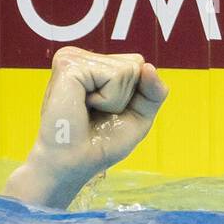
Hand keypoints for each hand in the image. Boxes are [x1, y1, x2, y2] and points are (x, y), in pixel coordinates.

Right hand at [5, 47, 169, 208]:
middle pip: (136, 63)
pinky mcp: (70, 65)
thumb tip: (148, 66)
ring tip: (88, 112)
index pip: (137, 64)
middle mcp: (81, 58)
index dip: (133, 96)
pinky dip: (108, 99)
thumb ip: (153, 92)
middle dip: (125, 97)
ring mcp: (73, 58)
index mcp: (91, 66)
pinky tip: (84, 107)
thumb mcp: (137, 118)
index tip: (107, 113)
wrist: (70, 164)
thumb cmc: (98, 145)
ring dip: (115, 100)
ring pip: (128, 69)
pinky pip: (116, 75)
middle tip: (96, 114)